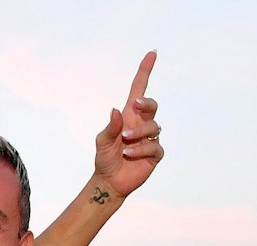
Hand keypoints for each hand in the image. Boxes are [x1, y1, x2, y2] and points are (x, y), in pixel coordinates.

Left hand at [92, 52, 163, 199]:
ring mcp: (150, 138)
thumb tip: (115, 110)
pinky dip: (141, 149)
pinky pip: (154, 146)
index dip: (145, 71)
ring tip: (124, 144)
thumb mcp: (102, 141)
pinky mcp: (155, 153)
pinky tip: (129, 154)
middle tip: (134, 106)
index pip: (139, 89)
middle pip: (152, 105)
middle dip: (146, 103)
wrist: (110, 181)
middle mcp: (141, 124)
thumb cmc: (105, 158)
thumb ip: (110, 126)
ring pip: (153, 126)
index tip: (152, 54)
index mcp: (128, 116)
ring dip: (138, 133)